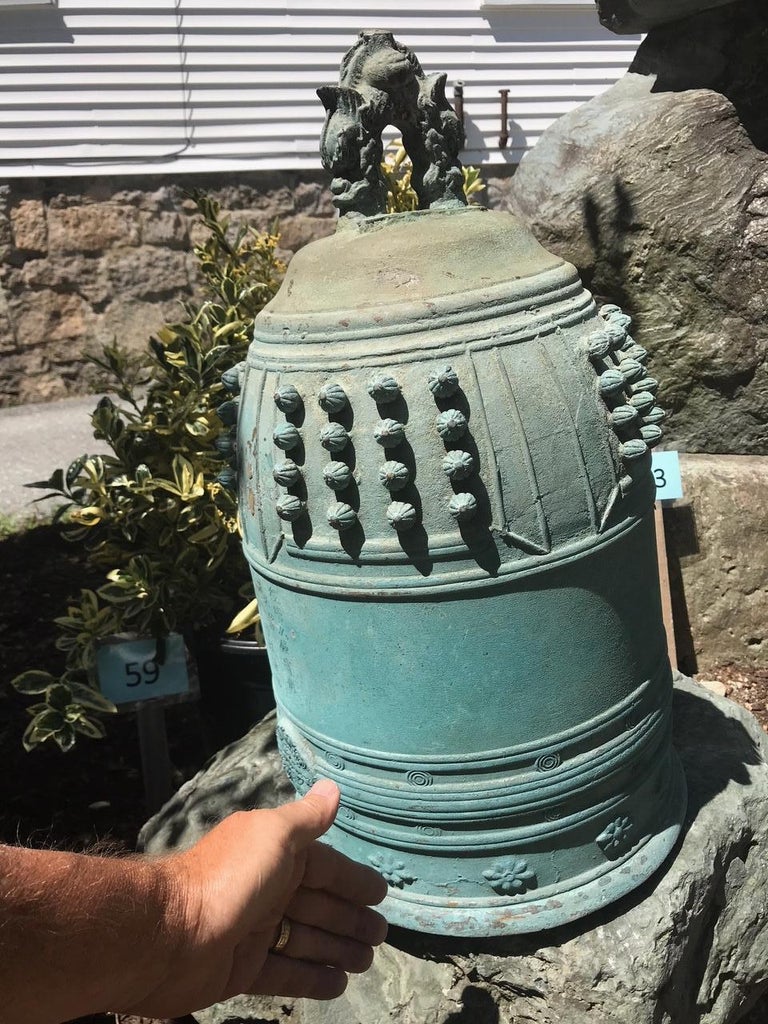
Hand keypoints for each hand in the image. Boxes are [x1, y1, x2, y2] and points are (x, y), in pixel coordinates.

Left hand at [124, 779, 388, 1016]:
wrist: (168, 935)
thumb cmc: (228, 878)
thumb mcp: (273, 837)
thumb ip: (306, 818)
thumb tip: (333, 788)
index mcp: (276, 854)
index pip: (325, 866)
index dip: (353, 880)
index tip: (381, 894)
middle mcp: (268, 889)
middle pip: (319, 905)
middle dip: (350, 919)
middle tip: (380, 937)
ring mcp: (255, 931)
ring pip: (306, 940)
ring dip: (337, 949)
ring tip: (367, 961)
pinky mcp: (243, 969)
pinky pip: (286, 973)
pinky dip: (312, 977)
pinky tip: (339, 984)